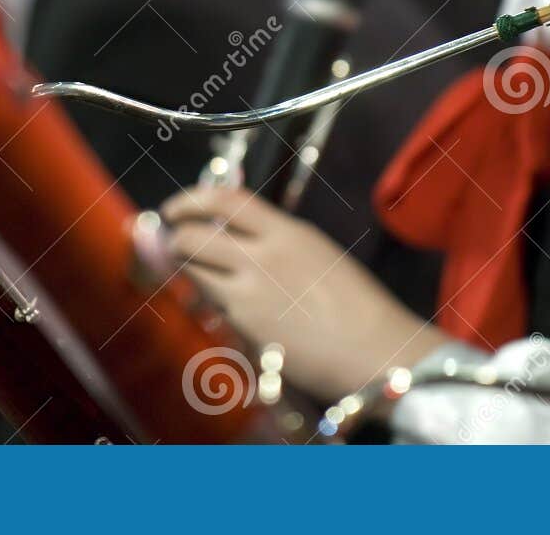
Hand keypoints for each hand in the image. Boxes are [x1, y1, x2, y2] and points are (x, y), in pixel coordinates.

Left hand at [159, 186, 446, 400]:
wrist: (377, 352)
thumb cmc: (357, 307)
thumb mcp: (317, 254)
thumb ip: (274, 242)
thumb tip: (235, 235)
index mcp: (288, 231)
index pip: (225, 198)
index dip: (191, 198)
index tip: (174, 207)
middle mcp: (264, 255)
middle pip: (195, 234)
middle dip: (174, 237)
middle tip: (172, 241)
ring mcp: (251, 292)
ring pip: (195, 271)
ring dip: (185, 269)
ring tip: (191, 271)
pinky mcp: (247, 327)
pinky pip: (214, 306)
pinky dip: (209, 303)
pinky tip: (224, 307)